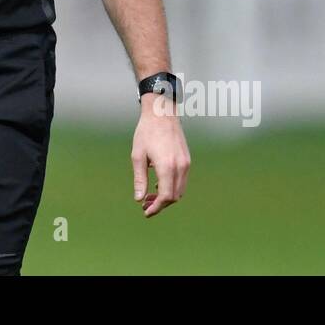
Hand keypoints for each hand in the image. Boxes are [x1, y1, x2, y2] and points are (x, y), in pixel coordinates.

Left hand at [130, 92, 190, 216]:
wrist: (161, 113)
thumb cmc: (146, 132)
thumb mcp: (138, 156)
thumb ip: (140, 179)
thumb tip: (139, 199)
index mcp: (167, 166)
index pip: (166, 197)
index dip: (156, 207)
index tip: (146, 211)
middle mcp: (180, 166)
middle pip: (174, 196)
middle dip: (160, 204)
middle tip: (145, 205)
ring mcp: (186, 163)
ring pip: (180, 190)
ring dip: (167, 197)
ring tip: (150, 196)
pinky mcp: (187, 159)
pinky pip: (182, 180)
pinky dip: (172, 187)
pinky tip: (159, 184)